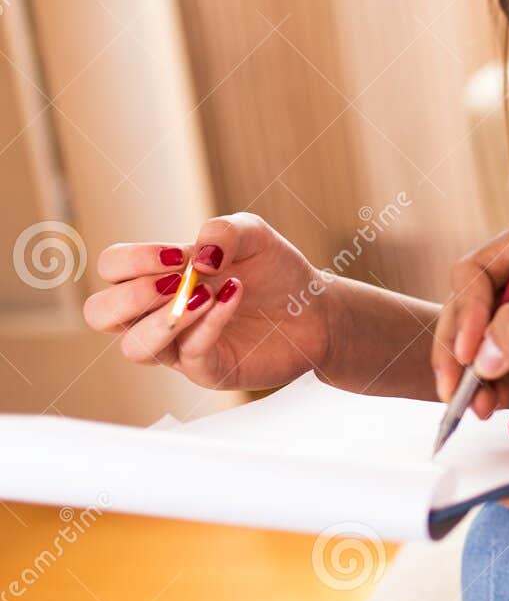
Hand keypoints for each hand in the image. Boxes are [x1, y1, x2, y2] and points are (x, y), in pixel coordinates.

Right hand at [85, 213, 341, 390]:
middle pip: (100, 314)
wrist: (315, 307)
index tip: (179, 254)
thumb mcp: (253, 234)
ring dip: (165, 318)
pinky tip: (233, 298)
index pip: (112, 269)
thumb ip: (223, 231)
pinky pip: (190, 355)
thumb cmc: (274, 270)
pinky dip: (209, 324)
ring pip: (134, 348)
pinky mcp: (208, 369)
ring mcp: (179, 346)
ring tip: (205, 293)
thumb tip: (198, 256)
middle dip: (130, 296)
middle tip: (177, 279)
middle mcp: (158, 314)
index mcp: (158, 277)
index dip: (132, 260)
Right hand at [434, 214, 508, 415]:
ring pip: (480, 345)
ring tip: (473, 406)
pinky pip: (501, 371)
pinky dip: (490, 389)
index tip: (470, 351)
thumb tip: (480, 356)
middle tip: (454, 386)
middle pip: (469, 310)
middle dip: (459, 349)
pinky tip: (487, 406)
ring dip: (471, 376)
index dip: (464, 312)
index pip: (476, 272)